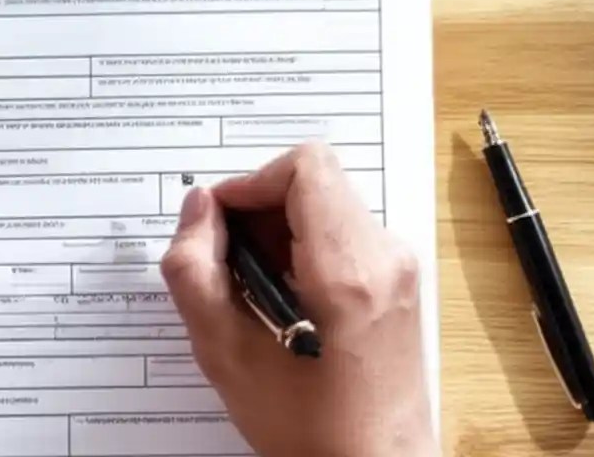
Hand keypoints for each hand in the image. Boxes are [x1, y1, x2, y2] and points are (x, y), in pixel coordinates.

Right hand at [160, 143, 435, 456]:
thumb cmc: (307, 426)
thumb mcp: (224, 350)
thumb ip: (194, 268)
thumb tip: (199, 208)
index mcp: (347, 268)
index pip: (305, 166)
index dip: (249, 183)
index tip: (219, 223)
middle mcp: (385, 256)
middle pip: (312, 184)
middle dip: (259, 212)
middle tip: (229, 267)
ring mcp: (399, 268)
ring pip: (325, 207)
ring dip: (278, 234)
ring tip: (254, 293)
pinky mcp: (398, 281)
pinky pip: (342, 235)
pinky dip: (302, 251)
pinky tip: (282, 303)